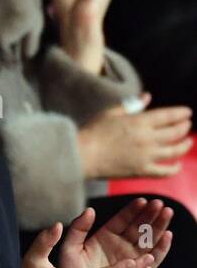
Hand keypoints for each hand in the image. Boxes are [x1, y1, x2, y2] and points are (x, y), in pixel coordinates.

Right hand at [78, 95, 192, 177]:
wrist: (82, 155)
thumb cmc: (93, 131)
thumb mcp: (111, 113)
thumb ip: (132, 105)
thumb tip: (147, 96)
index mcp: (138, 122)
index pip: (168, 116)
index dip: (180, 113)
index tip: (187, 112)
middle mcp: (147, 139)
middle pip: (175, 132)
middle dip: (184, 127)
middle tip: (187, 124)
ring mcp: (146, 156)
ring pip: (175, 151)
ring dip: (185, 145)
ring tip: (188, 141)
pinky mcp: (142, 170)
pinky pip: (165, 171)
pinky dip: (175, 168)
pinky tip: (178, 164)